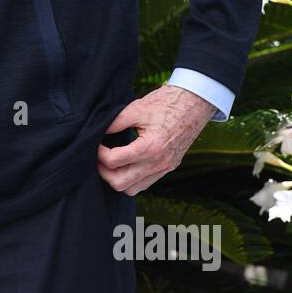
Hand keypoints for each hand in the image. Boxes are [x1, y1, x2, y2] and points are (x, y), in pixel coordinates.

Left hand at [97, 84, 216, 194]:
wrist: (195, 103)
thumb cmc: (167, 103)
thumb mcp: (136, 108)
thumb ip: (114, 123)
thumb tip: (96, 132)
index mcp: (150, 148)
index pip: (114, 162)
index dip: (98, 154)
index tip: (96, 144)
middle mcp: (158, 163)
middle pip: (120, 184)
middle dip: (104, 172)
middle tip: (99, 157)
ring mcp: (165, 168)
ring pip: (133, 189)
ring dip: (118, 179)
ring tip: (112, 162)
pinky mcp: (169, 167)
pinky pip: (145, 183)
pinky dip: (132, 179)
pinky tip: (127, 164)